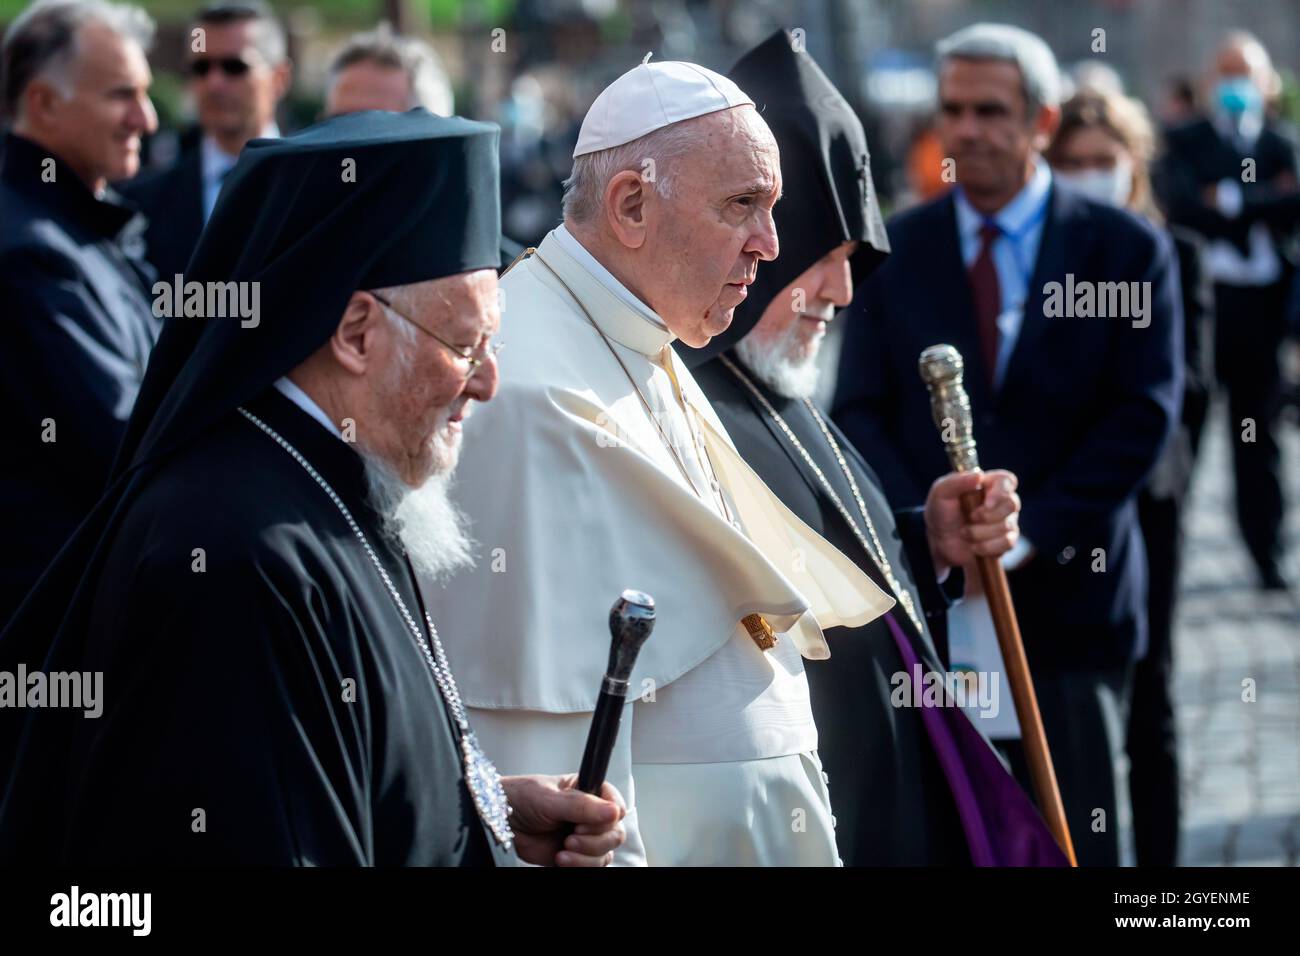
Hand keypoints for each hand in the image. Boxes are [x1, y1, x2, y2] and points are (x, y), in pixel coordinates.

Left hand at [501, 774, 626, 866]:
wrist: (499, 820)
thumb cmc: (520, 798)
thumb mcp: (549, 798)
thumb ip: (581, 805)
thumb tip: (613, 811)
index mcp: (589, 791)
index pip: (616, 806)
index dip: (609, 818)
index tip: (586, 824)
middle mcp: (590, 814)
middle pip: (614, 833)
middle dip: (596, 841)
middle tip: (572, 838)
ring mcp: (584, 837)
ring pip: (604, 854)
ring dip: (586, 857)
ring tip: (562, 851)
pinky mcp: (574, 856)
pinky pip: (590, 867)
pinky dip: (579, 866)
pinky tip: (559, 859)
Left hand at [924, 469, 1020, 573]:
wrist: (939, 542)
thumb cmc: (941, 512)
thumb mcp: (940, 493)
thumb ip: (956, 482)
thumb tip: (978, 476)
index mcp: (988, 484)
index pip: (1006, 480)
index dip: (1001, 491)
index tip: (987, 503)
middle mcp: (1001, 501)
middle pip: (1012, 504)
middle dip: (988, 515)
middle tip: (970, 518)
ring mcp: (1006, 521)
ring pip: (1007, 526)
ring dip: (980, 533)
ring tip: (965, 532)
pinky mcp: (1006, 541)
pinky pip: (1007, 543)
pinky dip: (986, 546)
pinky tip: (974, 546)